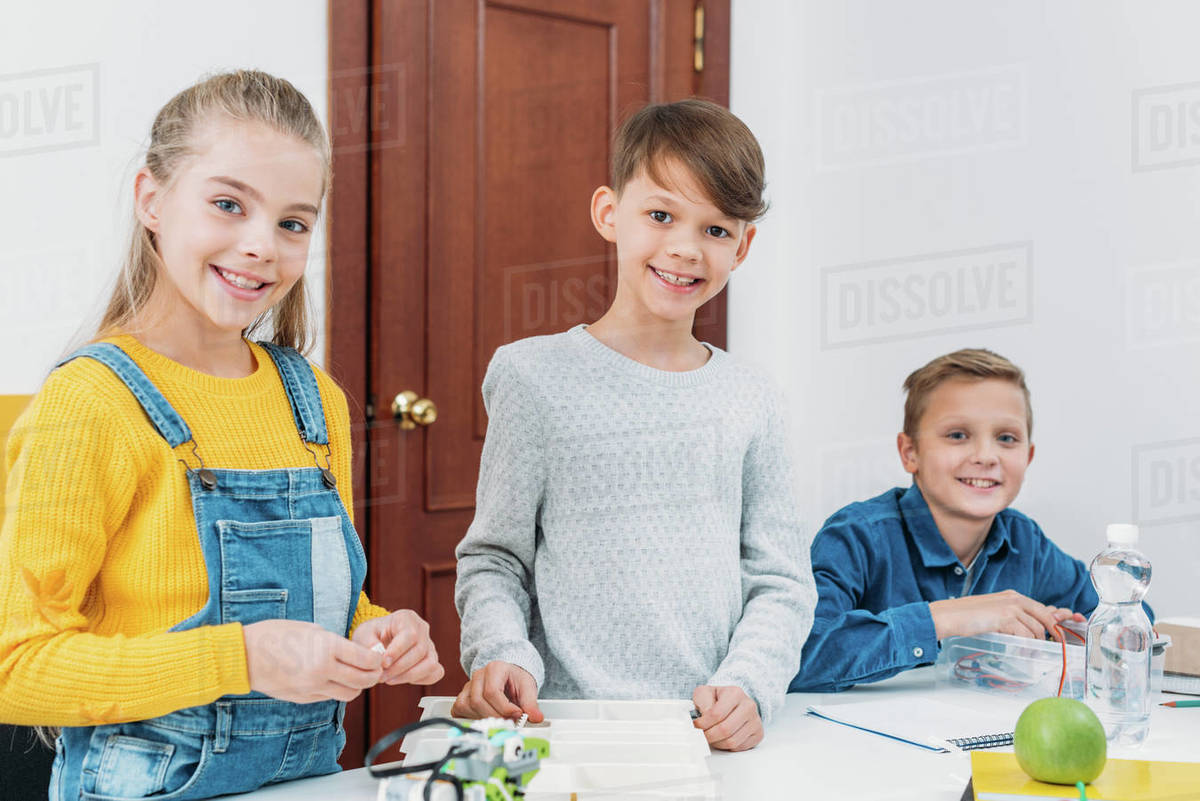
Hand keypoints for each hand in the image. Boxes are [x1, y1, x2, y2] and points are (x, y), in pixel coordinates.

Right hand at [243, 619, 382, 702]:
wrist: (244, 656)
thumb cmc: (275, 635)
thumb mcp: (311, 629)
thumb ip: (335, 642)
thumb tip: (355, 652)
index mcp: (326, 649)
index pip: (366, 660)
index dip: (377, 659)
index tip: (377, 656)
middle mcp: (322, 671)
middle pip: (362, 681)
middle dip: (373, 675)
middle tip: (374, 668)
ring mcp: (312, 688)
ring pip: (348, 694)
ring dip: (357, 686)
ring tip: (355, 675)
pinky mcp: (303, 698)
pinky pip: (329, 698)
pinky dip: (337, 690)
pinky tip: (334, 679)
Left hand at [351, 610, 443, 685]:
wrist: (378, 639)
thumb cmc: (372, 635)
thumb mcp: (363, 634)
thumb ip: (368, 643)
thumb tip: (378, 655)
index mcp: (406, 618)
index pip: (410, 635)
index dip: (398, 651)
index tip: (383, 663)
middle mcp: (422, 629)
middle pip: (420, 651)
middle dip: (399, 668)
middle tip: (381, 676)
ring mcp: (430, 645)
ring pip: (430, 663)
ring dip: (410, 676)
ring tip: (390, 680)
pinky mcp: (432, 659)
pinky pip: (436, 672)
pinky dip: (421, 679)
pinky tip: (402, 679)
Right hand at [450, 661, 542, 722]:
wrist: (510, 677)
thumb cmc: (516, 680)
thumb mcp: (528, 688)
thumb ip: (531, 703)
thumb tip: (536, 717)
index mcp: (494, 669)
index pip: (492, 692)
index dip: (504, 708)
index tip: (517, 715)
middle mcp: (478, 675)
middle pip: (478, 701)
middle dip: (495, 716)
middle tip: (510, 722)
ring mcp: (468, 686)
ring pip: (468, 706)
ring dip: (484, 718)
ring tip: (500, 720)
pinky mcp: (462, 696)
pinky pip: (459, 709)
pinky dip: (471, 718)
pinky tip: (485, 718)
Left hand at [692, 685, 762, 751]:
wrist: (733, 702)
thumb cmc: (718, 698)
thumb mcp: (705, 693)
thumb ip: (701, 701)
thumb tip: (702, 718)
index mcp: (735, 693)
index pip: (716, 714)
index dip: (703, 724)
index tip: (696, 726)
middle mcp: (748, 706)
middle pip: (725, 729)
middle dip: (709, 736)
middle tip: (701, 736)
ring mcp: (755, 721)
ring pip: (732, 741)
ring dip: (717, 743)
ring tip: (711, 737)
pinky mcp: (758, 734)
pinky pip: (739, 747)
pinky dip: (727, 746)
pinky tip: (721, 738)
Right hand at [930, 591, 1083, 640]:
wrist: (948, 616)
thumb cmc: (967, 618)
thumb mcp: (994, 615)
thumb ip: (1013, 619)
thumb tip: (1030, 632)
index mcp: (1013, 596)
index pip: (1043, 608)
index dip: (1058, 619)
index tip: (1067, 628)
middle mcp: (1015, 599)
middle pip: (1046, 616)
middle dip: (1054, 632)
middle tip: (1056, 645)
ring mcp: (1010, 607)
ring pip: (1036, 628)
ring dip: (1035, 643)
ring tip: (1029, 652)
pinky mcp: (1005, 617)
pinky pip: (1025, 634)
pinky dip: (1026, 645)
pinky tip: (1021, 650)